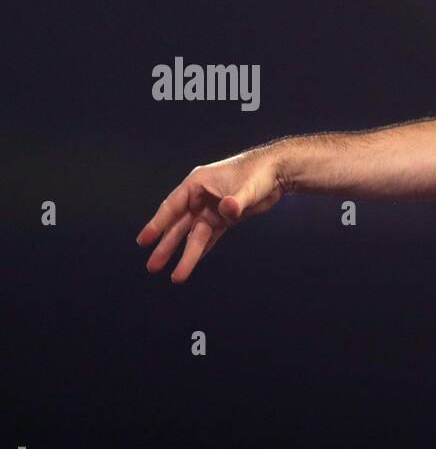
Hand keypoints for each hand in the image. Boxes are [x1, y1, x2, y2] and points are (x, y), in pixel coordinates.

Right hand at [136, 148, 285, 282]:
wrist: (278, 171)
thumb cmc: (259, 172)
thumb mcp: (247, 187)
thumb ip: (235, 201)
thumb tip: (227, 209)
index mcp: (197, 183)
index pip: (172, 207)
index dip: (157, 225)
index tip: (143, 241)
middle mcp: (201, 197)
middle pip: (179, 225)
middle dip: (167, 246)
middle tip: (152, 267)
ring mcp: (213, 208)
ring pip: (195, 235)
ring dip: (185, 254)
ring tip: (176, 277)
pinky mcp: (226, 218)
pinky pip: (210, 237)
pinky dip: (202, 249)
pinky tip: (193, 262)